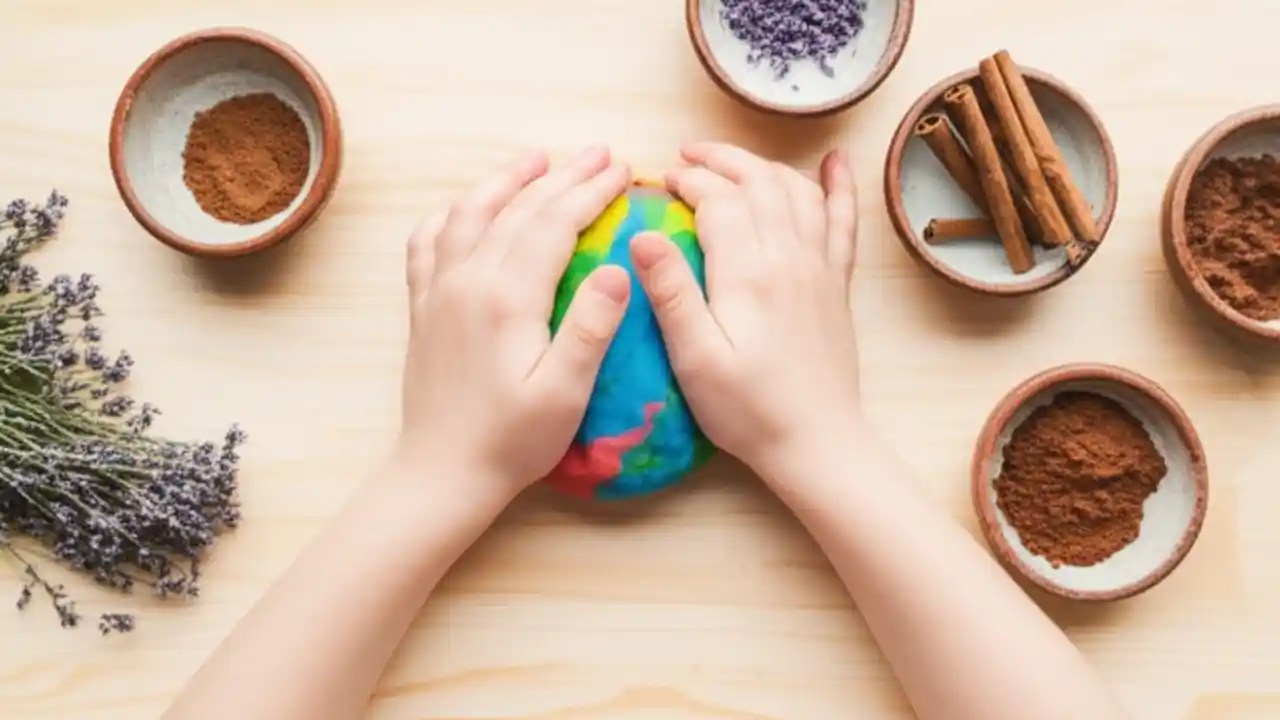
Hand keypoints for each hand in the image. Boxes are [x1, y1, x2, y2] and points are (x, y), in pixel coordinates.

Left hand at [398, 147, 631, 503]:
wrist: (441, 473)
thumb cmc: (512, 441)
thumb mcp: (565, 393)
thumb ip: (591, 328)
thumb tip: (618, 268)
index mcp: (508, 298)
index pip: (554, 223)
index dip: (591, 191)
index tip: (624, 171)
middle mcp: (467, 281)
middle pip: (518, 209)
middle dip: (563, 176)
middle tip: (601, 154)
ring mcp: (438, 291)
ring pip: (470, 213)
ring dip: (506, 180)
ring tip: (537, 159)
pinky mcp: (422, 308)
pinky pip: (429, 242)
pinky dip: (452, 214)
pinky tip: (466, 208)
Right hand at [632, 143, 859, 478]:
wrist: (816, 441)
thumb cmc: (747, 408)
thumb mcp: (695, 357)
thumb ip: (671, 292)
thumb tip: (642, 234)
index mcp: (748, 271)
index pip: (719, 199)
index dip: (689, 181)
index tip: (662, 181)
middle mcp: (788, 256)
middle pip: (758, 182)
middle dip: (721, 160)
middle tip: (687, 157)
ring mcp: (818, 266)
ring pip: (796, 191)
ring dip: (763, 166)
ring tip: (732, 161)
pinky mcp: (836, 283)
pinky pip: (843, 220)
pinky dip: (838, 185)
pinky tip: (835, 162)